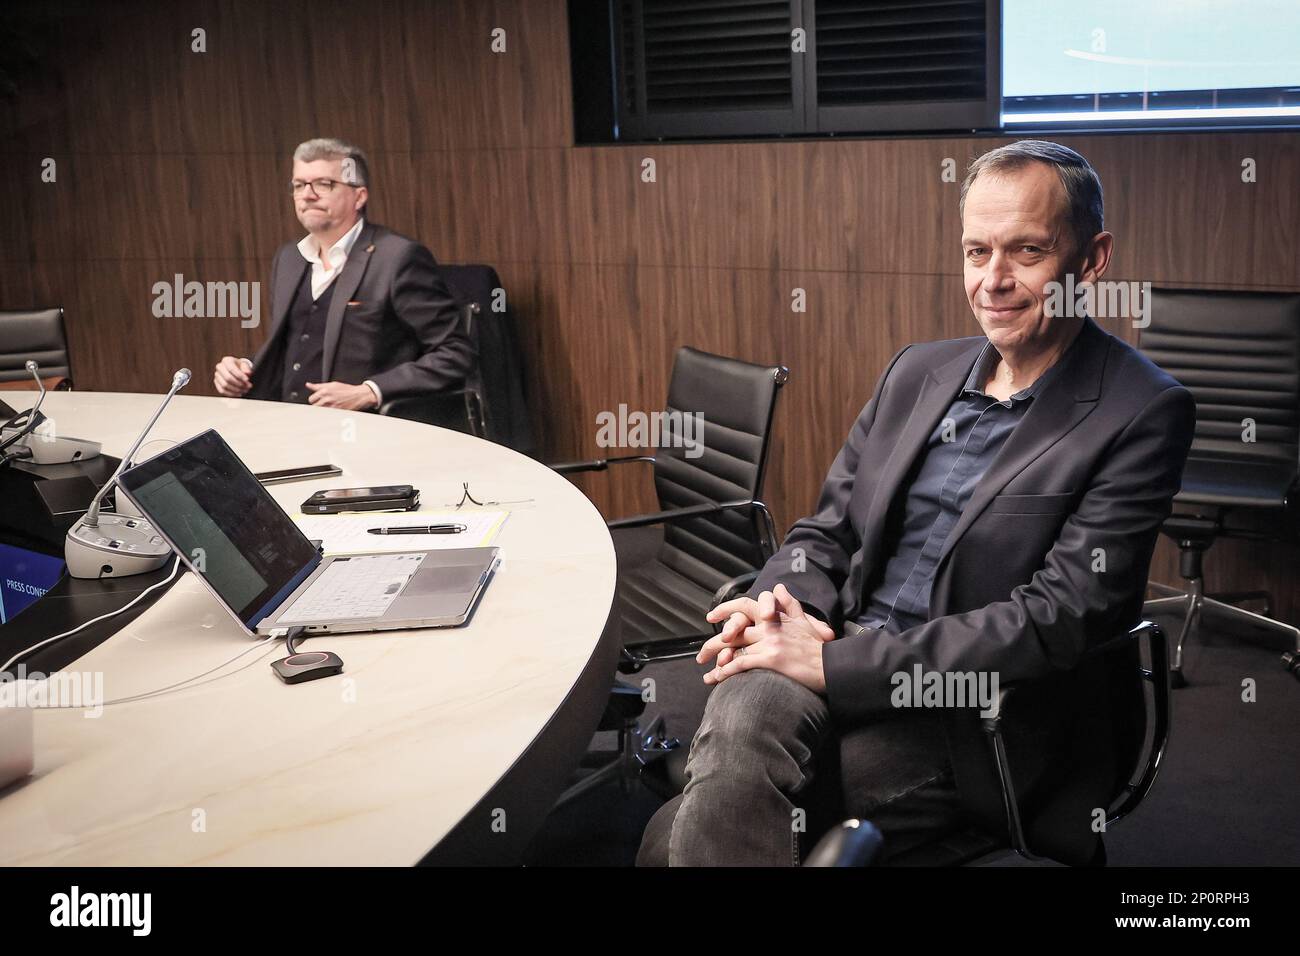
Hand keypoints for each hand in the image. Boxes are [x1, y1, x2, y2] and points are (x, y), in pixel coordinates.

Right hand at [213, 356, 252, 396]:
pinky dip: (231, 394)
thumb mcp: (245, 365)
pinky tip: (239, 393)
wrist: (237, 369)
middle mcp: (220, 367)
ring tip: (245, 390)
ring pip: (225, 385)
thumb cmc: (240, 367)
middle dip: (239, 384)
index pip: (232, 369)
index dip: (240, 376)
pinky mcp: (216, 383)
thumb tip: (248, 373)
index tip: (247, 380)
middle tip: (248, 386)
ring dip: (236, 390)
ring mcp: (217, 375)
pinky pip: (222, 390)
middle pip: (228, 378)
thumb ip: (247, 368)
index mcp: (226, 360)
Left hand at [305, 381, 377, 409]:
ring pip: (320, 412)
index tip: (315, 400)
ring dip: (322, 410)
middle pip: (314, 407)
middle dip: (316, 406)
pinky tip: (331, 411)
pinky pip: (327, 415)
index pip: (311, 399)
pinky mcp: (336, 412)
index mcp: (325, 391)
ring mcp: (332, 407)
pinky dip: (327, 414)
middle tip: (321, 404)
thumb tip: (308, 385)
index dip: (313, 400)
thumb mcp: (332, 384)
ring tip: (326, 408)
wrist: (358, 395)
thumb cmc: (346, 389)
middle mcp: (327, 399)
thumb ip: (318, 386)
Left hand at [697, 583, 832, 692]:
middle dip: (712, 644)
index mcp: (774, 617)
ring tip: (707, 674)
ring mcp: (769, 642)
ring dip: (717, 663)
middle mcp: (769, 627)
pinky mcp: (770, 659)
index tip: (711, 616)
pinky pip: (741, 663)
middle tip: (700, 655)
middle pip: (732, 631)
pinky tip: (718, 679)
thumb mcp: (805, 621)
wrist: (831, 665)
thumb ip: (790, 604)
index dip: (725, 610)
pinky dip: (726, 672)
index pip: (744, 606)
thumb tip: (779, 587)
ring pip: (733, 649)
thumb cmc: (818, 647)